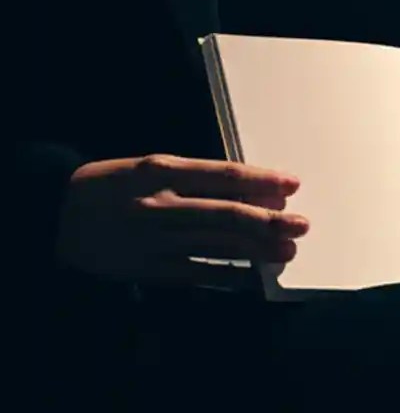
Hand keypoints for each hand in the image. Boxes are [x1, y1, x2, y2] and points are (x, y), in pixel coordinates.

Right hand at [55, 154, 308, 286]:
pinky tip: (253, 273)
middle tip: (302, 224)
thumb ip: (196, 176)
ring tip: (287, 249)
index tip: (293, 184)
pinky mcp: (148, 267)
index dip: (263, 179)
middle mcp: (160, 204)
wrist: (56, 214)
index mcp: (162, 170)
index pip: (225, 174)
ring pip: (217, 244)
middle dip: (269, 219)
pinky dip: (228, 272)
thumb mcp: (150, 167)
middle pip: (227, 213)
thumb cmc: (113, 184)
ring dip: (257, 248)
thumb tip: (250, 186)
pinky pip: (196, 271)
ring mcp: (154, 239)